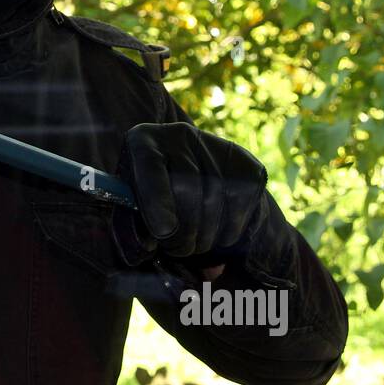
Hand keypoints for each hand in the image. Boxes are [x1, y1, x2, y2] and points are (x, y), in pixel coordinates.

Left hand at [113, 122, 267, 268]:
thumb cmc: (152, 193)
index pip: (150, 166)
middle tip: (177, 249)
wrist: (192, 169)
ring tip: (192, 246)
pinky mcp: (248, 166)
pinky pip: (238, 210)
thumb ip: (136, 219)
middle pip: (186, 188)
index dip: (156, 200)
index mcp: (143, 141)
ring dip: (203, 237)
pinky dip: (225, 234)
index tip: (164, 232)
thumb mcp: (135, 200)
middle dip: (182, 231)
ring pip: (214, 202)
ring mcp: (217, 147)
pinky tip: (214, 235)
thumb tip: (156, 241)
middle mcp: (180, 135)